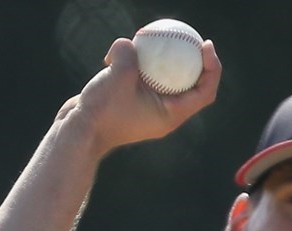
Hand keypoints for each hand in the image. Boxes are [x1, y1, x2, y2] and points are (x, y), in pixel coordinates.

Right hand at [64, 36, 222, 155]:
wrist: (78, 133)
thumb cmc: (100, 112)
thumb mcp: (116, 77)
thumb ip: (127, 54)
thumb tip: (130, 42)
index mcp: (171, 115)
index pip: (205, 92)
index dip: (213, 68)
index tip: (205, 44)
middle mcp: (165, 114)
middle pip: (192, 84)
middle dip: (194, 59)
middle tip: (189, 35)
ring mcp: (150, 108)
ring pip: (168, 79)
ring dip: (164, 59)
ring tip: (157, 36)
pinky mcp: (135, 102)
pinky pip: (147, 79)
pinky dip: (142, 63)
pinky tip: (127, 48)